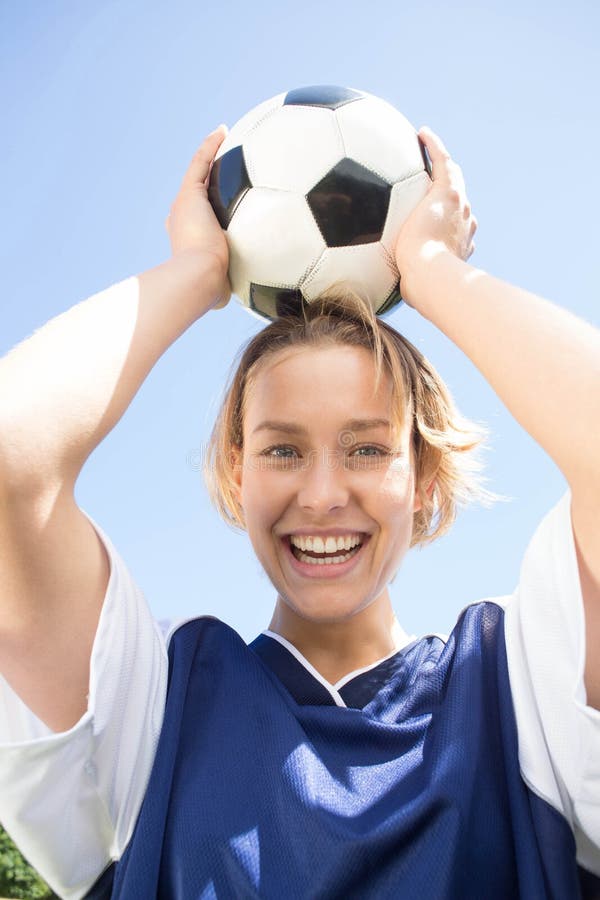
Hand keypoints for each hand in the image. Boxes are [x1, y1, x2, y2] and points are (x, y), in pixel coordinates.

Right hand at [166, 126, 231, 308]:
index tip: (218, 207)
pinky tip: (223, 132)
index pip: (197, 222)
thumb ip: (224, 290)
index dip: (207, 212)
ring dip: (208, 156)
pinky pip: (201, 164)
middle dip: (207, 183)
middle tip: (222, 169)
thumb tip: (229, 302)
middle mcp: (182, 220)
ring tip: (224, 139)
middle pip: (196, 196)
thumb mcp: (220, 290)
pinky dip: (209, 147)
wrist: (200, 276)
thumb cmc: (211, 288)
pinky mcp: (188, 194)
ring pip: (197, 175)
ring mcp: (184, 206)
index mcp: (189, 240)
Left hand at [394, 127, 476, 304]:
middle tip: (437, 183)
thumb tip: (395, 300)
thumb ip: (408, 290)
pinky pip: (442, 162)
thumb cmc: (424, 290)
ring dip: (444, 163)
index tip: (444, 224)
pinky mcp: (449, 192)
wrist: (431, 276)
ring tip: (428, 148)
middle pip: (461, 204)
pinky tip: (421, 134)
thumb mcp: (416, 292)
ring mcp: (460, 207)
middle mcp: (466, 225)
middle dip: (453, 193)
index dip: (454, 226)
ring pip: (455, 178)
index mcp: (460, 248)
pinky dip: (434, 147)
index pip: (460, 232)